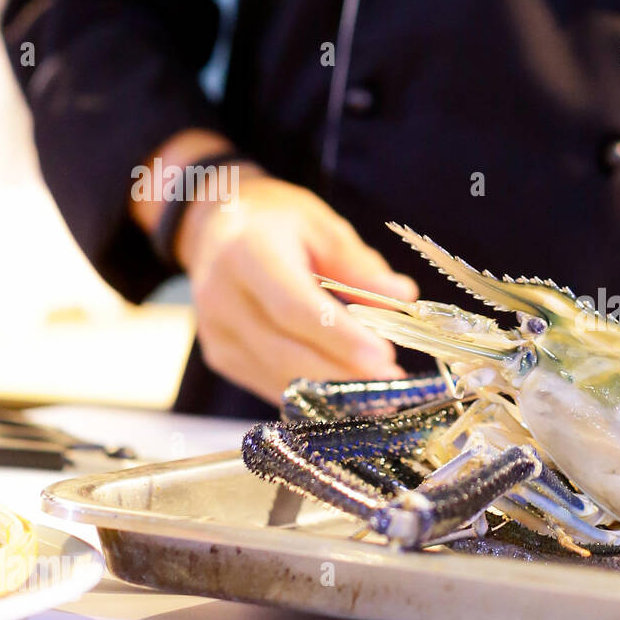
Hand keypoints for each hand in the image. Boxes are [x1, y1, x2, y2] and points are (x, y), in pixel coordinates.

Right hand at [177, 172, 417, 402]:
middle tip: (390, 380)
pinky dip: (311, 393)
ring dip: (331, 391)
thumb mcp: (323, 228)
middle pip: (285, 351)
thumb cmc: (279, 225)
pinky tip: (347, 392)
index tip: (382, 355)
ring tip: (378, 390)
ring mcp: (216, 332)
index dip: (339, 336)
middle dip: (342, 373)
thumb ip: (360, 265)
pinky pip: (271, 384)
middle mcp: (221, 296)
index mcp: (247, 252)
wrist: (217, 229)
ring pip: (278, 376)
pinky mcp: (222, 356)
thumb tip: (403, 296)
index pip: (293, 306)